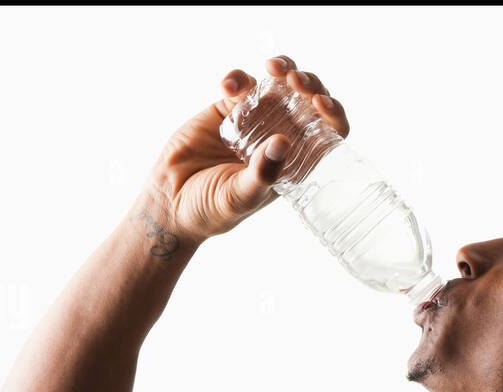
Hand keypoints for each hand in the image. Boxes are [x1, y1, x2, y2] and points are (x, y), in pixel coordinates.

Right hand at [141, 55, 349, 244]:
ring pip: (280, 84)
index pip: (328, 134)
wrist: (169, 203)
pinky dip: (239, 78)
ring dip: (283, 70)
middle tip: (296, 81)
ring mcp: (256, 120)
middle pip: (309, 101)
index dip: (332, 115)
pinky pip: (243, 83)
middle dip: (309, 84)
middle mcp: (280, 137)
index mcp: (294, 162)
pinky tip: (228, 87)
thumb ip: (261, 174)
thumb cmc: (210, 210)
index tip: (321, 104)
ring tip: (272, 69)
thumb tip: (282, 143)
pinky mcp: (228, 108)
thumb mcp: (239, 198)